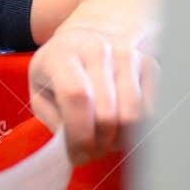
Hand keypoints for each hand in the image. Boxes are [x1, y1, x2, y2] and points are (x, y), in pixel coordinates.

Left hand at [28, 22, 157, 164]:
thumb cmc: (60, 69)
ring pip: (133, 115)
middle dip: (98, 144)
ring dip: (119, 140)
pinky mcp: (149, 64)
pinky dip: (137, 129)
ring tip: (104, 140)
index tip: (77, 155)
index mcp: (62, 55)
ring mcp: (127, 55)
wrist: (90, 34)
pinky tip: (120, 127)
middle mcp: (97, 50)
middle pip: (107, 113)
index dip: (79, 134)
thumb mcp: (39, 90)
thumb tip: (74, 145)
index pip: (77, 97)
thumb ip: (52, 119)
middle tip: (90, 151)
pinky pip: (150, 110)